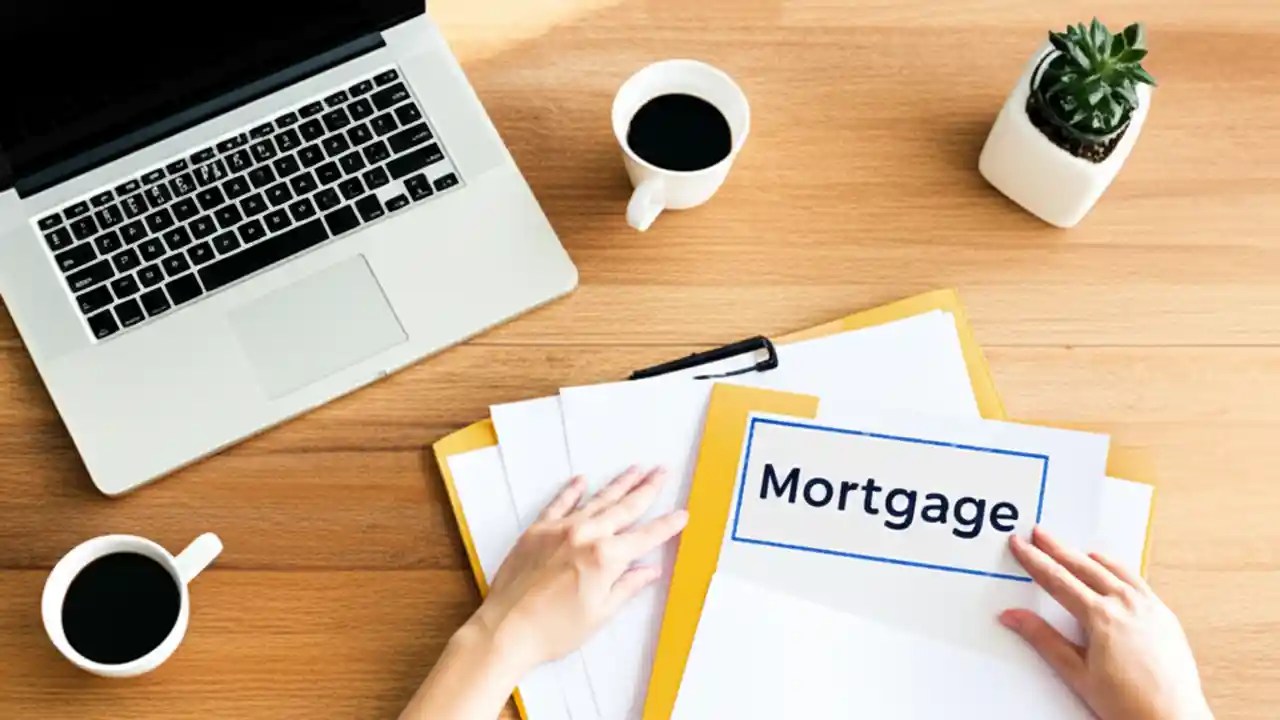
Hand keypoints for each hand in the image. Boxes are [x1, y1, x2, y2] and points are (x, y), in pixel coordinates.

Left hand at [399, 467, 687, 719]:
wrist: (506, 629)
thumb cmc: (553, 630)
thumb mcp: (600, 613)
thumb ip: (627, 586)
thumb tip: (650, 570)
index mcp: (605, 558)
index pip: (645, 536)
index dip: (667, 525)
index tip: (682, 514)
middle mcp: (585, 536)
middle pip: (624, 508)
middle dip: (646, 489)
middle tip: (662, 472)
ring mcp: (560, 530)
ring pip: (596, 500)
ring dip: (618, 484)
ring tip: (635, 469)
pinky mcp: (537, 531)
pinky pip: (558, 504)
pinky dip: (572, 491)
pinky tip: (582, 480)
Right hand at [1001, 527, 1212, 719]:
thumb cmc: (1128, 704)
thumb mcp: (1077, 673)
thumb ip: (1043, 639)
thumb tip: (1013, 617)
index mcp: (1100, 617)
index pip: (1057, 579)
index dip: (1034, 560)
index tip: (1020, 545)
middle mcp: (1125, 604)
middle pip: (1082, 566)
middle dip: (1057, 548)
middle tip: (1039, 534)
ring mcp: (1148, 606)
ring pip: (1112, 568)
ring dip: (1087, 555)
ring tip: (1072, 548)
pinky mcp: (1163, 614)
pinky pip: (1136, 579)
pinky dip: (1117, 568)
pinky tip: (1111, 568)